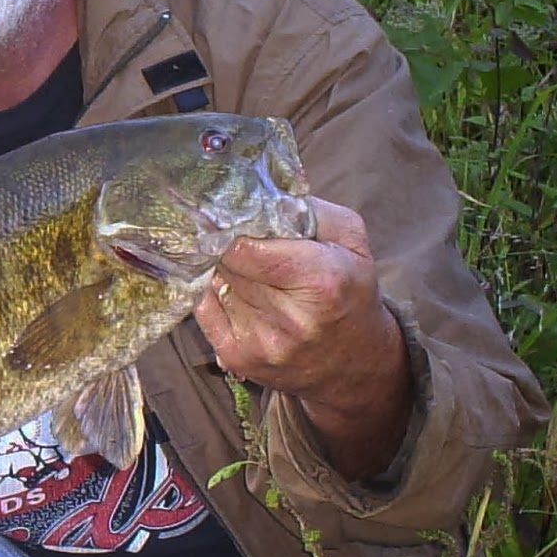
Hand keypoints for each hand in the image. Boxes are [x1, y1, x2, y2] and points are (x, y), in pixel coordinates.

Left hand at [192, 197, 411, 477]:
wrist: (353, 364)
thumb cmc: (350, 292)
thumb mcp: (351, 242)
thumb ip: (311, 209)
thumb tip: (262, 192)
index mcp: (320, 283)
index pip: (245, 246)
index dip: (234, 228)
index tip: (233, 217)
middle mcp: (288, 319)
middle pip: (226, 263)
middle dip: (228, 246)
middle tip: (238, 238)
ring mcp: (259, 344)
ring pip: (213, 283)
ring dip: (223, 271)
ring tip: (249, 270)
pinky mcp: (236, 360)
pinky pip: (203, 309)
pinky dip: (214, 293)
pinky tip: (237, 291)